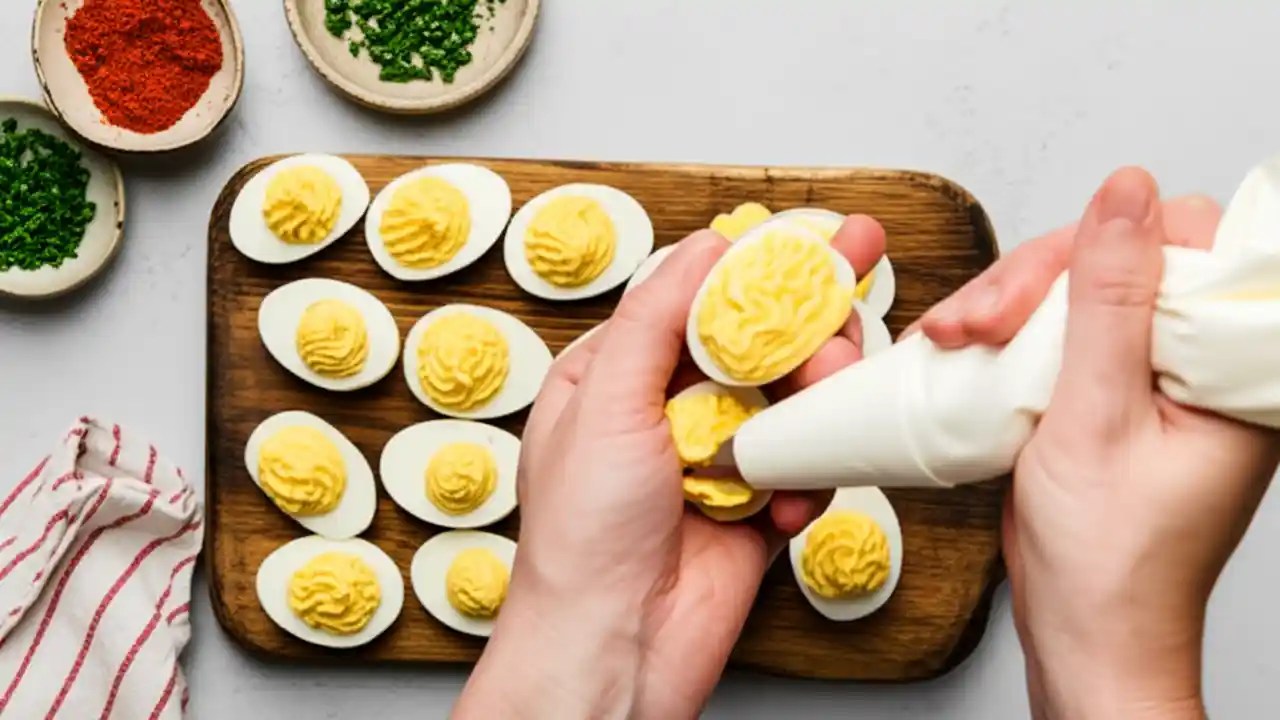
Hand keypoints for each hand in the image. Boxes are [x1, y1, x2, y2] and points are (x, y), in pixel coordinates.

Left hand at [454, 218, 886, 718]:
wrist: (612, 648)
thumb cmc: (581, 538)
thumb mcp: (604, 404)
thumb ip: (657, 319)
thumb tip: (706, 247)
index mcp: (618, 374)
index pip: (699, 299)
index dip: (762, 266)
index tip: (825, 236)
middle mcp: (669, 410)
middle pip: (758, 344)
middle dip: (808, 324)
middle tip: (852, 297)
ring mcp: (717, 459)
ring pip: (792, 401)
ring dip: (817, 393)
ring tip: (826, 388)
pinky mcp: (756, 508)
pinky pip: (806, 470)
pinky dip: (810, 477)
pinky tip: (785, 501)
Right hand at [911, 170, 1279, 718]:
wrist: (1085, 631)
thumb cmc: (1109, 558)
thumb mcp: (1098, 417)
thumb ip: (1110, 300)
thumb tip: (1126, 193)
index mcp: (1239, 369)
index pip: (1190, 247)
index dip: (1103, 253)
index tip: (1033, 295)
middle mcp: (1206, 364)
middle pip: (1127, 260)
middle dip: (1039, 283)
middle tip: (981, 324)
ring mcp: (1158, 377)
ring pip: (1085, 289)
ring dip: (1012, 306)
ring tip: (960, 339)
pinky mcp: (1115, 391)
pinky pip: (1065, 329)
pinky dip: (1012, 334)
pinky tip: (972, 348)